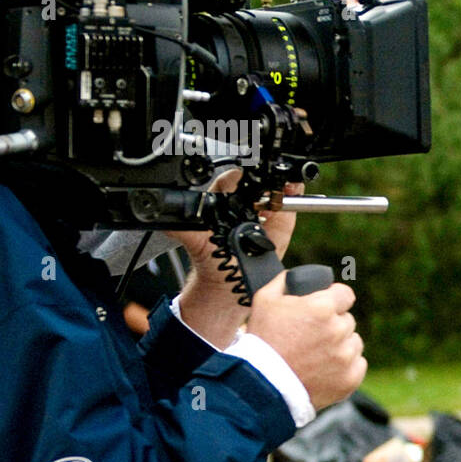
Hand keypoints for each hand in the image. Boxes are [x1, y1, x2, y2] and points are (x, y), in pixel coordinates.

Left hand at [168, 174, 302, 287]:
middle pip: (258, 181)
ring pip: (276, 190)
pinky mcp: (282, 225)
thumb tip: (163, 216)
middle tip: (271, 175)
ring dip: (283, 183)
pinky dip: (295, 196)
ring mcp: (264, 214)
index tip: (246, 172)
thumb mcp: (195, 242)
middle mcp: (244, 205)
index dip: (241, 172)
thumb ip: (181, 228)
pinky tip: (294, 190)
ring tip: (286, 182)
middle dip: (267, 174)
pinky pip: (290, 207)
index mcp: (222, 203)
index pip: (232, 179)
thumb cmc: (212, 264)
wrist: (231, 288)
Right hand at [246, 272, 366, 410]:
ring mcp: (346, 356)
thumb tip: (294, 276)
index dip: (334, 299)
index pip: (345, 294)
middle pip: (346, 320)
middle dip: (332, 325)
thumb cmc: (262, 342)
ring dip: (341, 346)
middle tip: (311, 337)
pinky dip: (345, 367)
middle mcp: (339, 330)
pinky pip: (357, 365)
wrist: (262, 386)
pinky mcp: (350, 378)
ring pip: (353, 343)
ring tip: (316, 355)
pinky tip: (324, 369)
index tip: (327, 307)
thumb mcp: (264, 301)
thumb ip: (284, 281)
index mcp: (322, 308)